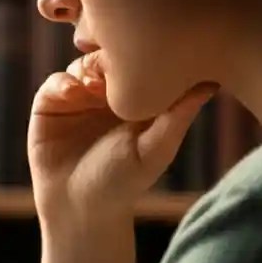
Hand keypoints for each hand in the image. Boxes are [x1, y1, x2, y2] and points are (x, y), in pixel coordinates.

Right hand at [28, 51, 217, 226]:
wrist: (78, 207)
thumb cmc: (124, 183)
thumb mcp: (156, 149)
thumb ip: (178, 117)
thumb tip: (212, 82)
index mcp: (135, 100)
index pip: (139, 65)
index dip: (141, 56)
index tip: (144, 62)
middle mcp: (105, 96)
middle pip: (109, 58)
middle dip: (111, 56)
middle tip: (114, 68)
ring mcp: (76, 99)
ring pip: (82, 65)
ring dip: (87, 67)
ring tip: (93, 84)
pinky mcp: (49, 107)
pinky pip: (54, 83)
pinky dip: (62, 82)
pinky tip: (73, 92)